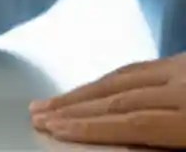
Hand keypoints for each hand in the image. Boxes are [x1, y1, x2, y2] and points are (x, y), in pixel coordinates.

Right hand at [31, 54, 185, 146]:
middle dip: (73, 108)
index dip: (89, 127)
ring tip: (52, 100)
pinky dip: (110, 76)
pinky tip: (95, 83)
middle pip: (118, 97)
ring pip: (122, 77)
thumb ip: (165, 144)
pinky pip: (140, 65)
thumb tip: (123, 140)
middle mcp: (182, 84)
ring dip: (83, 90)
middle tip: (38, 113)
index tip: (54, 129)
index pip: (130, 122)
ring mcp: (183, 67)